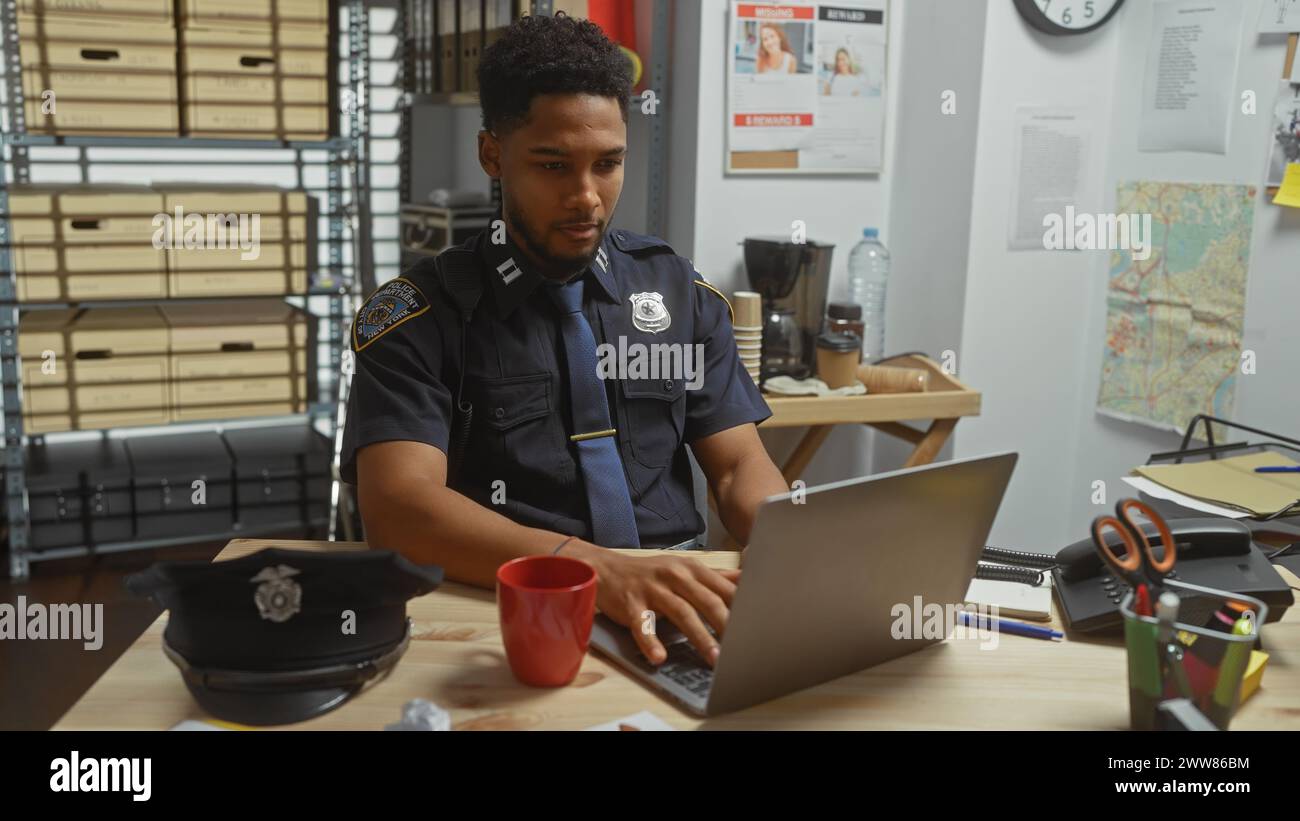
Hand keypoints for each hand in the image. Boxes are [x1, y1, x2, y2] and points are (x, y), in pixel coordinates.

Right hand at [572, 545, 739, 666]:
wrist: (606, 568)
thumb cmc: (650, 574)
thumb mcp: (684, 569)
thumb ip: (715, 578)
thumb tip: (748, 581)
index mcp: (692, 569)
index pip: (724, 589)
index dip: (743, 609)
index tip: (757, 628)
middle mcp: (675, 576)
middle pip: (707, 601)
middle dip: (726, 626)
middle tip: (742, 648)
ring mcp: (652, 589)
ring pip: (681, 612)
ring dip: (699, 637)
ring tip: (714, 658)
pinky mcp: (631, 604)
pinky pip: (642, 624)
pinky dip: (651, 642)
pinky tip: (659, 657)